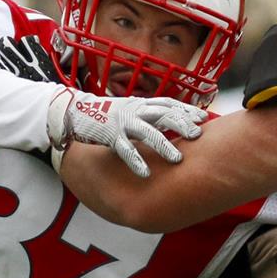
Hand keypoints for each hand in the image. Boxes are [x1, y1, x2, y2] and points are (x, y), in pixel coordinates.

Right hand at [47, 90, 204, 178]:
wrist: (73, 113)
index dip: (186, 110)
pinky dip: (136, 161)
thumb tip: (170, 124)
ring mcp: (122, 122)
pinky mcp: (109, 135)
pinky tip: (145, 173)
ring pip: (147, 132)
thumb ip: (148, 116)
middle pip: (163, 114)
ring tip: (177, 159)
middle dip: (182, 124)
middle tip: (198, 135)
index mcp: (140, 104)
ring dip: (164, 145)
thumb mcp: (129, 111)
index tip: (203, 118)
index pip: (168, 104)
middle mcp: (134, 111)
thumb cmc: (104, 115)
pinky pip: (125, 150)